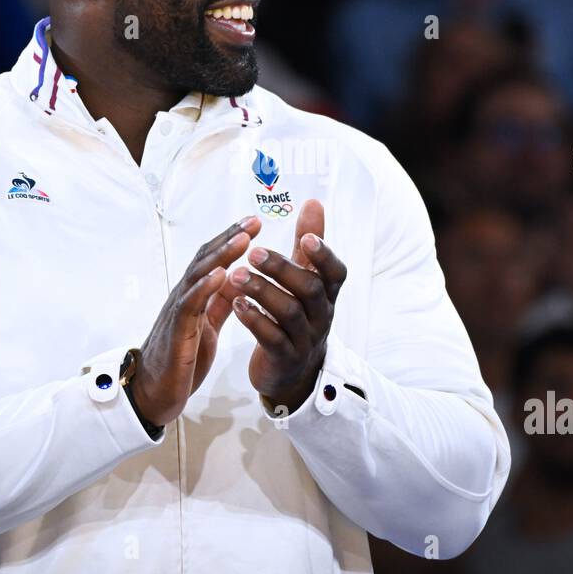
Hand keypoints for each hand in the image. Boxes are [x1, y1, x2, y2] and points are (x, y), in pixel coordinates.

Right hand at [133, 216, 261, 425]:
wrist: (154, 393)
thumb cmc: (180, 360)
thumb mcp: (206, 327)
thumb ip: (218, 304)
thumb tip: (235, 281)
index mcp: (193, 297)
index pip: (212, 260)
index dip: (231, 240)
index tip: (253, 223)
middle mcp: (184, 298)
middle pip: (205, 259)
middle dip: (229, 238)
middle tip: (253, 220)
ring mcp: (178, 313)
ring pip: (198, 276)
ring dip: (221, 256)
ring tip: (242, 239)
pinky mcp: (177, 332)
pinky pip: (190, 305)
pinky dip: (204, 287)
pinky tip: (220, 275)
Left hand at [221, 200, 346, 413]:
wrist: (292, 370)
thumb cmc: (297, 314)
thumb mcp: (304, 278)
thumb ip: (308, 243)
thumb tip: (314, 202)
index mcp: (326, 294)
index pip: (336, 273)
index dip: (324, 256)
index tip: (306, 238)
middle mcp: (321, 315)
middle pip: (310, 289)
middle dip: (283, 269)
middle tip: (254, 253)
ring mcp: (305, 338)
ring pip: (289, 313)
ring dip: (262, 292)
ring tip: (236, 275)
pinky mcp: (285, 358)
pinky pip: (272, 339)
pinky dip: (254, 320)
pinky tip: (236, 305)